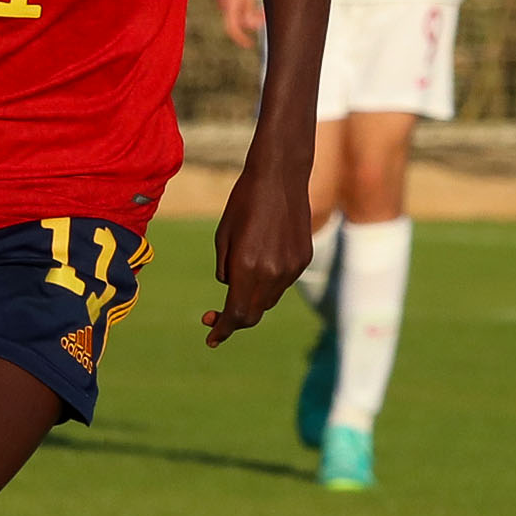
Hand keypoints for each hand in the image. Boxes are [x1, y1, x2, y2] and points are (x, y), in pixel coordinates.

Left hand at [202, 157, 310, 347]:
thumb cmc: (243, 202)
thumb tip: (230, 288)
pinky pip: (283, 282)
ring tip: (239, 276)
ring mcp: (291, 267)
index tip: (211, 338)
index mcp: (246, 266)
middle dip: (233, 319)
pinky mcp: (303, 259)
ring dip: (251, 298)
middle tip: (213, 315)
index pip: (236, 314)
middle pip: (253, 313)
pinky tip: (262, 257)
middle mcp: (272, 272)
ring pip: (269, 299)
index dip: (223, 329)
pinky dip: (269, 281)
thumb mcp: (223, 236)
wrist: (279, 177)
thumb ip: (225, 269)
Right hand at [216, 0, 263, 49]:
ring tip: (262, 5)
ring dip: (249, 11)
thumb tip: (250, 23)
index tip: (250, 44)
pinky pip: (234, 2)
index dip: (241, 39)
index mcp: (228, 4)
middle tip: (266, 16)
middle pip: (237, 20)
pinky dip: (244, 4)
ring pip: (236, 11)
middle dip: (251, 21)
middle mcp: (222, 2)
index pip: (232, 29)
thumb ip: (248, 8)